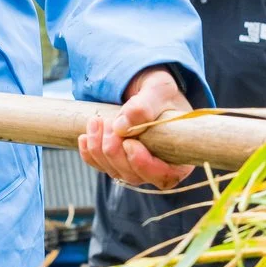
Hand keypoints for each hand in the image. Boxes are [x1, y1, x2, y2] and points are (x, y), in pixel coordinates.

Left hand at [79, 67, 191, 188]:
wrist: (145, 92)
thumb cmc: (160, 92)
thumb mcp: (158, 90)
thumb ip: (145, 106)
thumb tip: (121, 126)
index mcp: (179, 157)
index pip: (164, 176)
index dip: (144, 164)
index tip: (129, 143)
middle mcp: (158, 168)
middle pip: (133, 175)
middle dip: (115, 150)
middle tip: (108, 122)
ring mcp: (136, 168)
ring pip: (114, 172)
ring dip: (100, 148)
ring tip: (97, 121)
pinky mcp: (118, 163)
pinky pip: (101, 166)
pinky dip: (90, 153)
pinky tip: (85, 136)